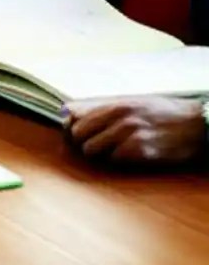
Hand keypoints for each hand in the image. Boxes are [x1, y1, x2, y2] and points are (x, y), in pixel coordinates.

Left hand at [64, 97, 206, 163]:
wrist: (197, 125)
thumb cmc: (165, 114)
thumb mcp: (134, 103)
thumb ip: (103, 109)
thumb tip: (69, 114)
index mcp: (116, 104)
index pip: (75, 117)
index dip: (70, 129)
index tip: (73, 135)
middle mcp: (119, 117)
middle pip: (78, 135)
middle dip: (82, 143)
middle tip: (94, 146)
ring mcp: (128, 134)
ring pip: (92, 150)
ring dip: (99, 153)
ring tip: (115, 150)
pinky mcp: (139, 151)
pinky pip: (113, 160)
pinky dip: (118, 160)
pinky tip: (132, 155)